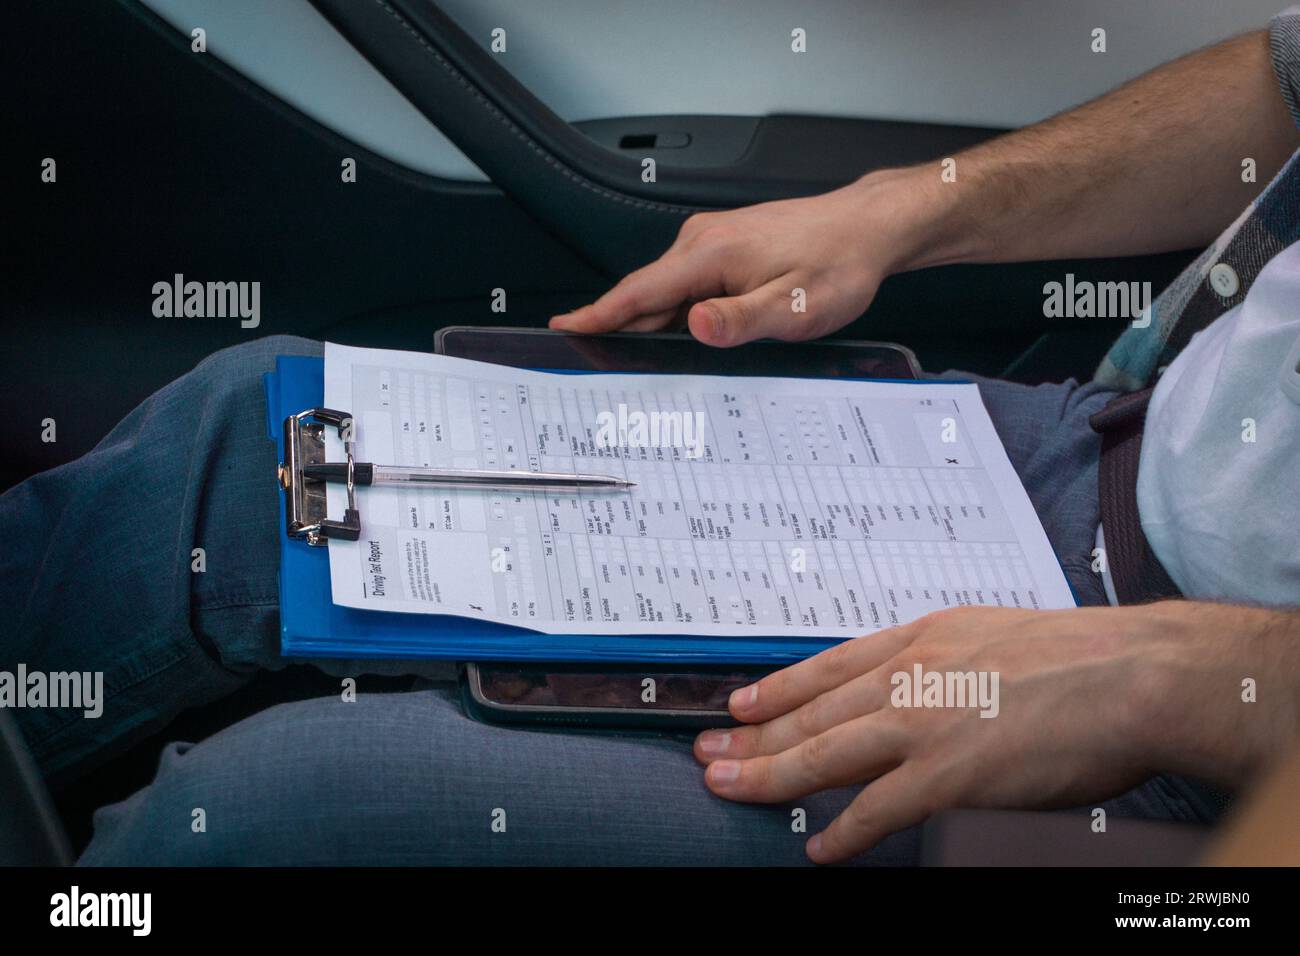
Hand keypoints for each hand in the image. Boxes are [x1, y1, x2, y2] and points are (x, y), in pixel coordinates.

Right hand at [549, 168, 944, 346]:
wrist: (867, 229)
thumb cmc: (837, 264)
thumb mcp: (794, 306)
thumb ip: (741, 319)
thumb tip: (696, 326)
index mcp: (710, 254)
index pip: (638, 292)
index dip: (597, 315)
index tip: (564, 328)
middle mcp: (702, 242)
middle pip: (646, 296)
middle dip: (619, 329)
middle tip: (599, 366)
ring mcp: (712, 243)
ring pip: (667, 293)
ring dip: (654, 325)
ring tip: (646, 360)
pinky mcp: (725, 250)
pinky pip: (687, 286)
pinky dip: (678, 312)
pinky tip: (690, 334)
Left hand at [692, 602, 1284, 863]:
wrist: (1133, 674)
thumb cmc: (1079, 656)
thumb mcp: (991, 634)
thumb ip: (943, 660)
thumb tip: (918, 687)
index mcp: (920, 640)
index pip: (826, 667)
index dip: (775, 690)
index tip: (738, 706)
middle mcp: (910, 676)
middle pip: (811, 712)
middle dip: (752, 736)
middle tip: (708, 752)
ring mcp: (924, 723)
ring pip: (825, 753)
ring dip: (771, 775)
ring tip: (730, 790)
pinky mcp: (950, 773)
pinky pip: (879, 809)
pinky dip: (844, 831)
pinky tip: (819, 848)